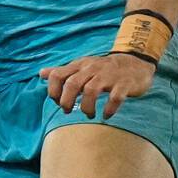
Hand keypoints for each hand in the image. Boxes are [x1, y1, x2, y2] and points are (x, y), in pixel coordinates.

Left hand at [39, 53, 154, 118]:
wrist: (136, 62)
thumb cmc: (103, 69)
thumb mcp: (82, 66)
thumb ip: (62, 71)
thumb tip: (41, 73)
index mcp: (80, 65)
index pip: (57, 75)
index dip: (53, 91)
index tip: (57, 102)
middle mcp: (92, 69)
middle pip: (72, 84)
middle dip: (66, 101)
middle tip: (68, 112)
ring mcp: (109, 76)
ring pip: (91, 90)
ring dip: (86, 107)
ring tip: (89, 115)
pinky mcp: (124, 84)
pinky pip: (115, 97)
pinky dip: (109, 109)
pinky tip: (106, 115)